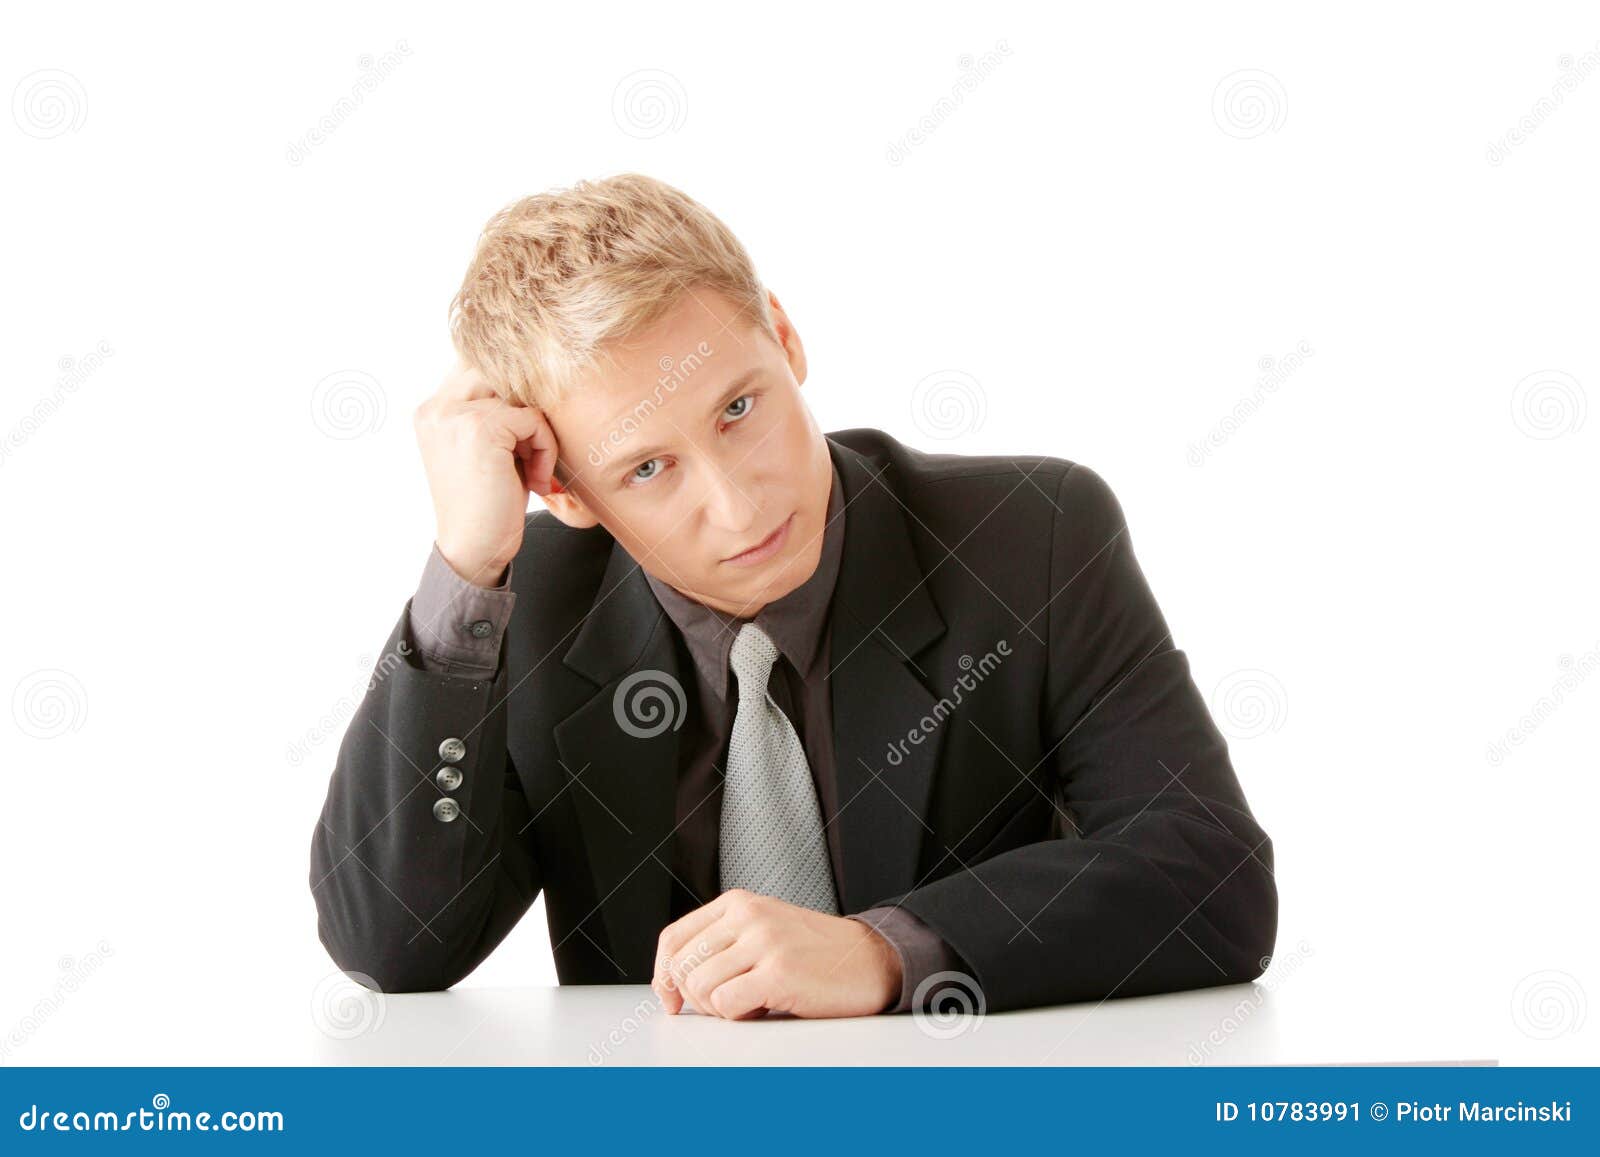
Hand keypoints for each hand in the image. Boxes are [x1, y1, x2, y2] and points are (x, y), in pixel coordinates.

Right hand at [413, 362, 560, 586]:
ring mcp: (454, 415)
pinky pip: (533, 420)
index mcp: (432, 409)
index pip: (479, 365)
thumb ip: (495, 410)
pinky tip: (535, 481)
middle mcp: (437, 406)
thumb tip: (534, 373)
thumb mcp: (487, 448)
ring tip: (533, 468)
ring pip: (521, 395)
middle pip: (500, 370)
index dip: (514, 390)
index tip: (528, 430)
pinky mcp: (480, 428)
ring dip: (538, 432)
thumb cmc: (489, 502)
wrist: (474, 550)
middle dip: (527, 405)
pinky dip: (544, 449)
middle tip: (532, 449)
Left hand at [652, 889, 902, 1018]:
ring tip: (750, 1003)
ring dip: (719, 1008)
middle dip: (693, 997)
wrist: (871, 959)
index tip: (671, 1000)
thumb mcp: (764, 930)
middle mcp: (748, 916)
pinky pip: (726, 1004)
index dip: (664, 976)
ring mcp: (764, 941)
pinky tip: (763, 1007)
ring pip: (699, 987)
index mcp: (738, 903)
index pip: (673, 938)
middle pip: (682, 966)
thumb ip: (723, 943)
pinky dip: (738, 1015)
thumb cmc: (816, 953)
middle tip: (724, 1005)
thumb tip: (673, 981)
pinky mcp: (778, 972)